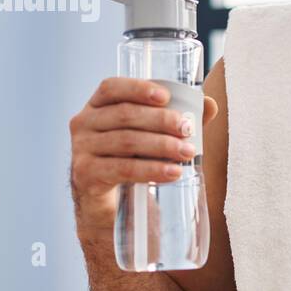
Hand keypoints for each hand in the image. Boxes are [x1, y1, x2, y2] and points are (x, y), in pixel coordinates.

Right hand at [69, 78, 218, 235]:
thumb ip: (177, 120)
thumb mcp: (150, 137)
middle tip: (188, 129)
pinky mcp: (86, 174)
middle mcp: (84, 123)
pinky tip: (173, 172)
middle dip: (161, 120)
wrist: (106, 203)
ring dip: (162, 146)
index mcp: (97, 106)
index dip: (138, 88)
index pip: (111, 88)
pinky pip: (123, 169)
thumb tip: (210, 105)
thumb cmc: (131, 159)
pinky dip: (152, 170)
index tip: (166, 97)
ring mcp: (81, 149)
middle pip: (125, 114)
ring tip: (187, 153)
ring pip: (127, 142)